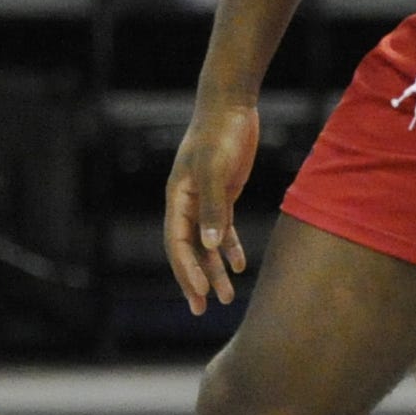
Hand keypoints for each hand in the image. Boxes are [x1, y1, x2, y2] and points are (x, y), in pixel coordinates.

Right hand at [162, 94, 261, 313]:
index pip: (176, 243)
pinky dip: (229, 248)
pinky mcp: (224, 193)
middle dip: (195, 280)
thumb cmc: (219, 133)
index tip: (198, 293)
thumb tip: (209, 246)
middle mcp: (187, 203)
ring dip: (215, 269)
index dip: (186, 270)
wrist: (232, 105)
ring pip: (207, 243)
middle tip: (201, 309)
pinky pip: (223, 228)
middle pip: (188, 250)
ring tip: (227, 298)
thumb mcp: (216, 169)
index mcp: (177, 198)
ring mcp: (205, 199)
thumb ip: (213, 207)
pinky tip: (239, 265)